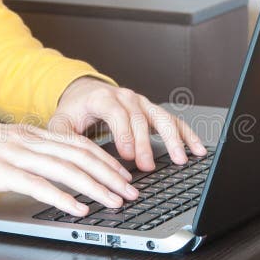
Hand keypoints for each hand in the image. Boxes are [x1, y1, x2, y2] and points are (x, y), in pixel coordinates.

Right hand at [0, 112, 138, 215]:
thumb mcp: (7, 144)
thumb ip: (31, 153)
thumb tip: (53, 170)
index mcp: (34, 134)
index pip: (80, 143)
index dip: (106, 159)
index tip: (124, 174)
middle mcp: (31, 141)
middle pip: (81, 156)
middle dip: (111, 175)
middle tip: (131, 192)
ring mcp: (17, 155)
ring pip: (67, 170)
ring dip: (96, 188)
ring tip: (114, 202)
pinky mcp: (1, 172)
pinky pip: (38, 185)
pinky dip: (62, 198)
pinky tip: (78, 209)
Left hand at [50, 77, 206, 171]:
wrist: (85, 92)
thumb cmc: (74, 110)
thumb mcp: (61, 121)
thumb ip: (64, 136)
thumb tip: (70, 155)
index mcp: (102, 97)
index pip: (116, 113)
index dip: (123, 133)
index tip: (127, 155)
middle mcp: (126, 97)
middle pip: (140, 119)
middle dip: (145, 145)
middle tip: (147, 166)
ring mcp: (142, 103)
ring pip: (161, 118)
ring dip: (173, 139)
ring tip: (181, 159)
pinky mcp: (152, 111)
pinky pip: (172, 121)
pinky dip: (186, 134)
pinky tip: (197, 149)